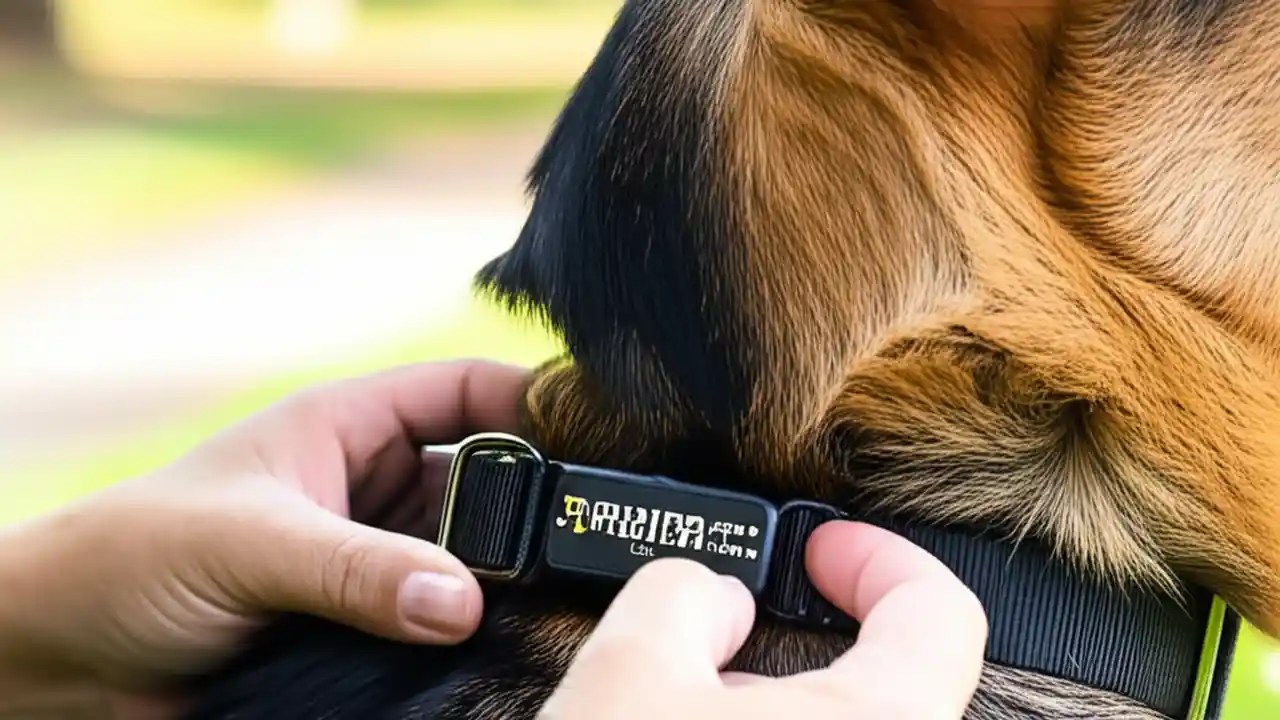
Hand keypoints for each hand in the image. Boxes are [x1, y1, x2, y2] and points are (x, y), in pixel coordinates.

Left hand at [0, 360, 528, 716]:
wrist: (67, 657)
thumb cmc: (133, 558)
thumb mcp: (250, 544)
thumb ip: (356, 568)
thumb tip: (459, 604)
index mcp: (348, 425)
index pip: (465, 391)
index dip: (533, 400)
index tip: (601, 438)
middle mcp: (371, 486)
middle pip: (486, 479)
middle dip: (531, 506)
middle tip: (578, 544)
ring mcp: (372, 557)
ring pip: (471, 557)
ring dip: (502, 578)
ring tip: (549, 602)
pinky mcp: (365, 624)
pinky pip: (439, 620)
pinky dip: (469, 633)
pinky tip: (497, 647)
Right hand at [540, 521, 987, 718]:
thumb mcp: (625, 674)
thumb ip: (682, 594)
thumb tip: (710, 597)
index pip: (941, 611)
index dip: (875, 557)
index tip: (814, 548)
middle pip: (882, 679)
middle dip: (786, 647)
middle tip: (708, 646)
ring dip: (760, 707)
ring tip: (667, 712)